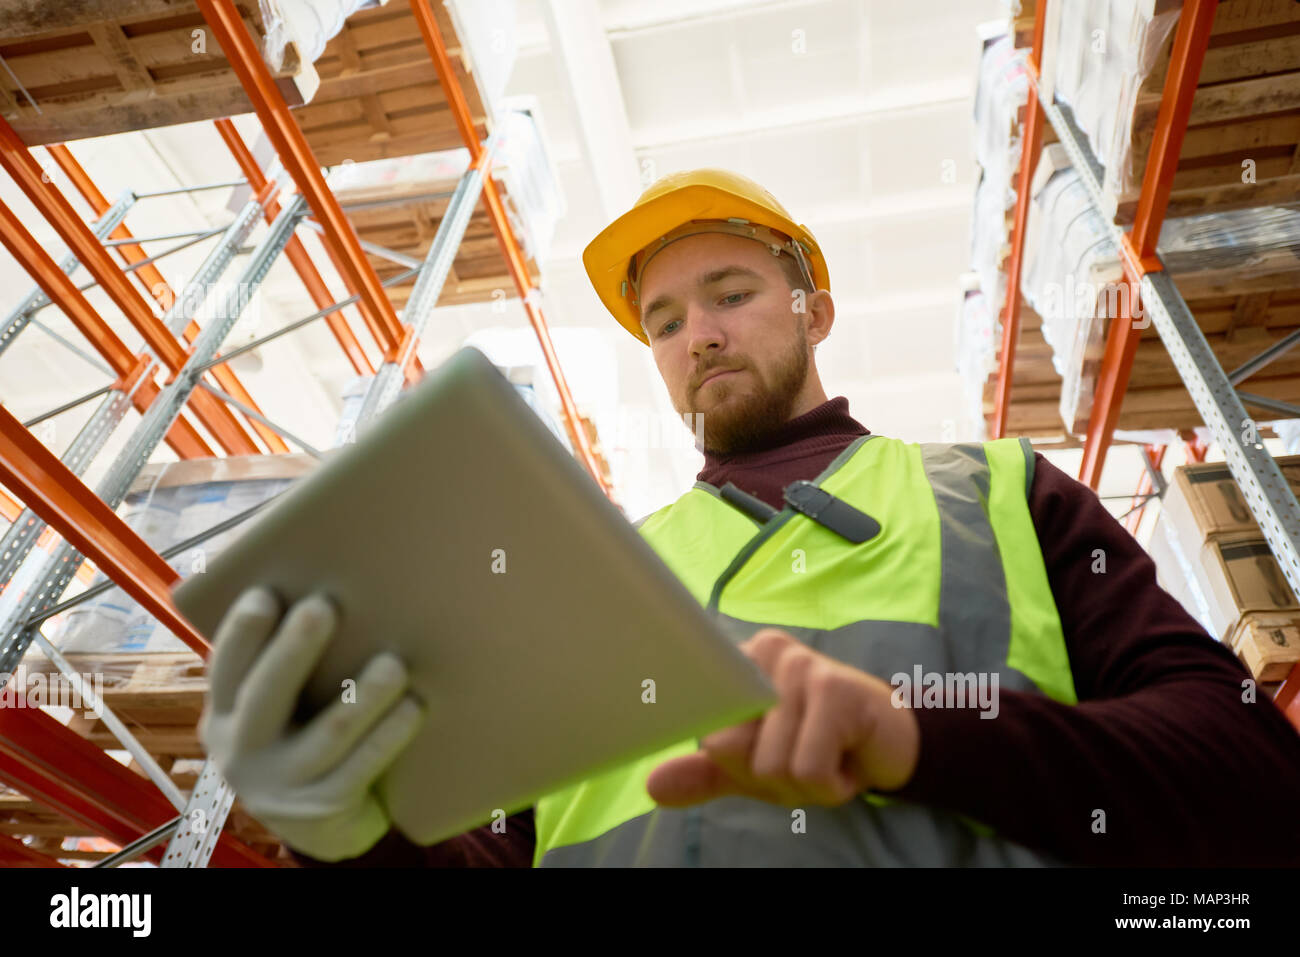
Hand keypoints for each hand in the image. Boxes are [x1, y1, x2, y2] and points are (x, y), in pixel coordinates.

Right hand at [199, 586, 424, 860]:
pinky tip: (414, 707)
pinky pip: (363, 766)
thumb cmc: (301, 737)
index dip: (242, 631)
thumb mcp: (275, 710)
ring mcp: (282, 785)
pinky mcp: (324, 807)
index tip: (267, 594)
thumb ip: (283, 663)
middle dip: (295, 649)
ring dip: (363, 695)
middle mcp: (242, 750)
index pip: (225, 667)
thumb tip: (328, 588)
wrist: (319, 825)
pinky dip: (390, 734)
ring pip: (328, 733)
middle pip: (267, 694)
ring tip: (393, 662)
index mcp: (225, 714)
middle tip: (324, 606)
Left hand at [646, 628, 918, 807]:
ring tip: (829, 757)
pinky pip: (807, 768)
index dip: (734, 760)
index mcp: (737, 664)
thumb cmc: (818, 749)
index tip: (770, 749)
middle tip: (805, 756)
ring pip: (769, 765)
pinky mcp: (834, 688)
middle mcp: (763, 654)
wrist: (892, 748)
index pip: (704, 729)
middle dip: (769, 776)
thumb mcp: (754, 768)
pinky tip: (847, 761)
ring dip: (805, 785)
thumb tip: (653, 787)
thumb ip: (705, 774)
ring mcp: (799, 666)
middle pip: (729, 749)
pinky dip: (830, 785)